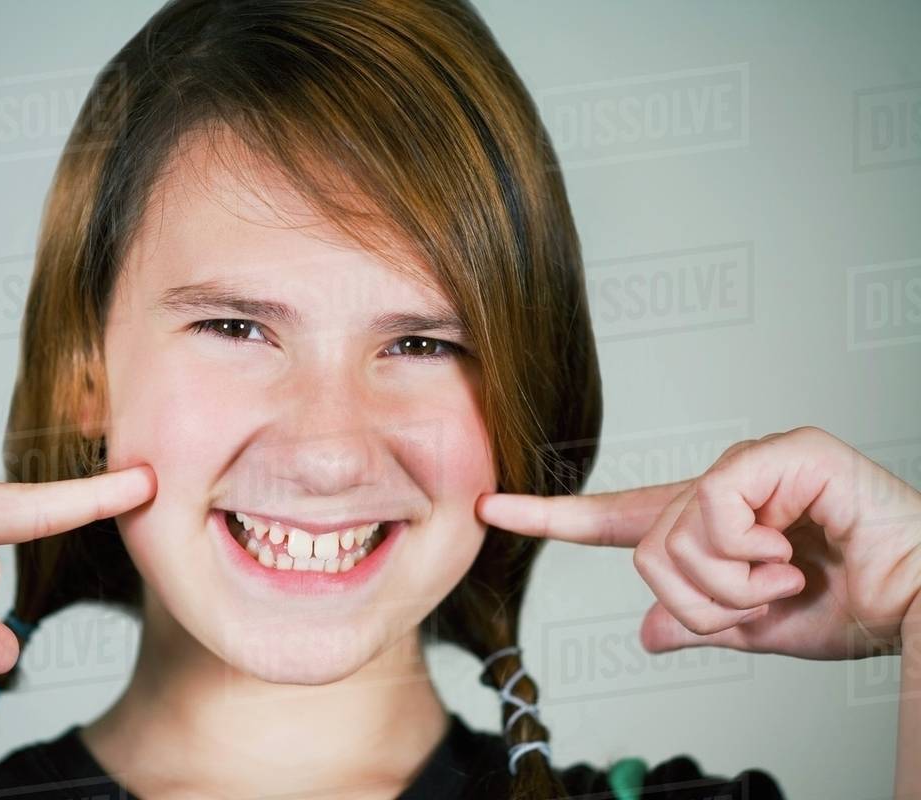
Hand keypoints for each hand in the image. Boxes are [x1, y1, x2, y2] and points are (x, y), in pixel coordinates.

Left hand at [477, 426, 920, 659]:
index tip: (491, 507)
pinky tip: (793, 548)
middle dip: (701, 598)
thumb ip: (699, 622)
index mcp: (710, 525)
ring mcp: (750, 463)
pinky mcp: (784, 452)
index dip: (552, 516)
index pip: (617, 519)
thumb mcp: (756, 627)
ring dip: (731, 583)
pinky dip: (750, 549)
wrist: (918, 605)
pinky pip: (716, 504)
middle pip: (645, 547)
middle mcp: (722, 485)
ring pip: (674, 532)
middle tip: (762, 596)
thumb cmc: (852, 607)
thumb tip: (644, 631)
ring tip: (785, 574)